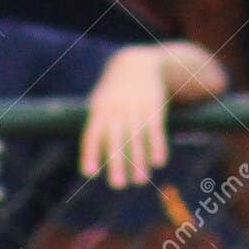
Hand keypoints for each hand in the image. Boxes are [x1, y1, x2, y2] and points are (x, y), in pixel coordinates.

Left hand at [78, 47, 170, 188]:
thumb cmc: (114, 92)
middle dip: (116, 162)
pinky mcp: (154, 106)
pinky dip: (157, 145)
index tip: (89, 173)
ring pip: (137, 137)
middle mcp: (117, 109)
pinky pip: (156, 128)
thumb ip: (96, 130)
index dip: (91, 152)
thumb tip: (90, 166)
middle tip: (117, 185)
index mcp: (100, 110)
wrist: (137, 63)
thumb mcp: (100, 103)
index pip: (93, 133)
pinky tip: (158, 162)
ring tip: (140, 181)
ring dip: (139, 160)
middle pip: (115, 138)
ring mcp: (136, 107)